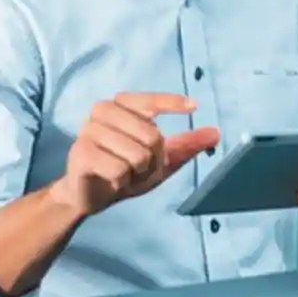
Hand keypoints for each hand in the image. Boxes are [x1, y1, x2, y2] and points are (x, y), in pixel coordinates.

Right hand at [50, 92, 219, 217]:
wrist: (90, 197)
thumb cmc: (125, 170)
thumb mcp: (160, 159)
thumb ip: (186, 145)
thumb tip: (216, 133)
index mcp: (120, 105)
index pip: (150, 100)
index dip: (172, 103)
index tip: (194, 106)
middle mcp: (103, 110)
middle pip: (151, 136)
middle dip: (152, 162)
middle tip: (138, 169)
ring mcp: (89, 130)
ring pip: (137, 155)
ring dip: (137, 174)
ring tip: (124, 174)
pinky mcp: (81, 152)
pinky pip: (119, 169)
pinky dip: (122, 182)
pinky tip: (111, 181)